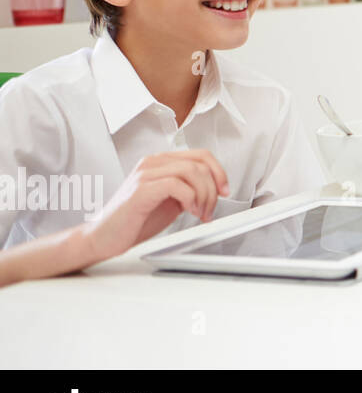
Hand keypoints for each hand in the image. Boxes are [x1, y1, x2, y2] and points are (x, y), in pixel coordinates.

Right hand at [84, 150, 230, 261]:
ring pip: (191, 171)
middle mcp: (153, 163)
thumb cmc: (135, 220)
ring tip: (199, 213)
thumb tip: (214, 188)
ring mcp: (145, 174)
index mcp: (161, 163)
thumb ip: (189, 188)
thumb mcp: (171, 200)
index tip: (225, 191)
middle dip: (213, 188)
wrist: (104, 238)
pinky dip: (190, 198)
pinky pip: (176, 184)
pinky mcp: (141, 189)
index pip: (201, 155)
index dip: (219, 172)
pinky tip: (188, 211)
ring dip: (204, 195)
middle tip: (210, 209)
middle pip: (200, 162)